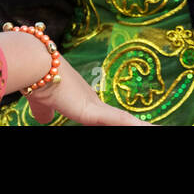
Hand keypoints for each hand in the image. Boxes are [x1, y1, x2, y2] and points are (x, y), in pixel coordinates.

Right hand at [24, 58, 148, 125]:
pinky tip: (151, 128)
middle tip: (153, 127)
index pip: (103, 117)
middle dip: (133, 124)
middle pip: (116, 119)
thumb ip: (45, 112)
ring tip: (158, 128)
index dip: (114, 122)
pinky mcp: (92, 111)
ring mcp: (94, 105)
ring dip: (139, 125)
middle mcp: (92, 100)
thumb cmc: (35, 80)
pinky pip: (118, 120)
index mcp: (82, 100)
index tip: (130, 123)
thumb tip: (45, 119)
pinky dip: (133, 124)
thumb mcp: (41, 102)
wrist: (35, 65)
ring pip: (123, 120)